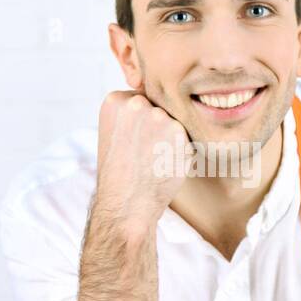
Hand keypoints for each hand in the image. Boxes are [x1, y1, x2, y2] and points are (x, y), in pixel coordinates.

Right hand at [94, 91, 190, 234]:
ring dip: (170, 139)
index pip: (142, 100)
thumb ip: (133, 110)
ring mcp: (160, 118)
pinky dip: (181, 152)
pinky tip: (164, 164)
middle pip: (160, 108)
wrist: (125, 204)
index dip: (140, 124)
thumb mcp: (114, 131)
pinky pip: (187, 138)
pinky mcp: (181, 134)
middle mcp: (137, 103)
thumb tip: (160, 96)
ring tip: (151, 159)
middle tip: (141, 153)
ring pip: (174, 123)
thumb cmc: (119, 171)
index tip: (131, 141)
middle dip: (156, 128)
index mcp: (115, 100)